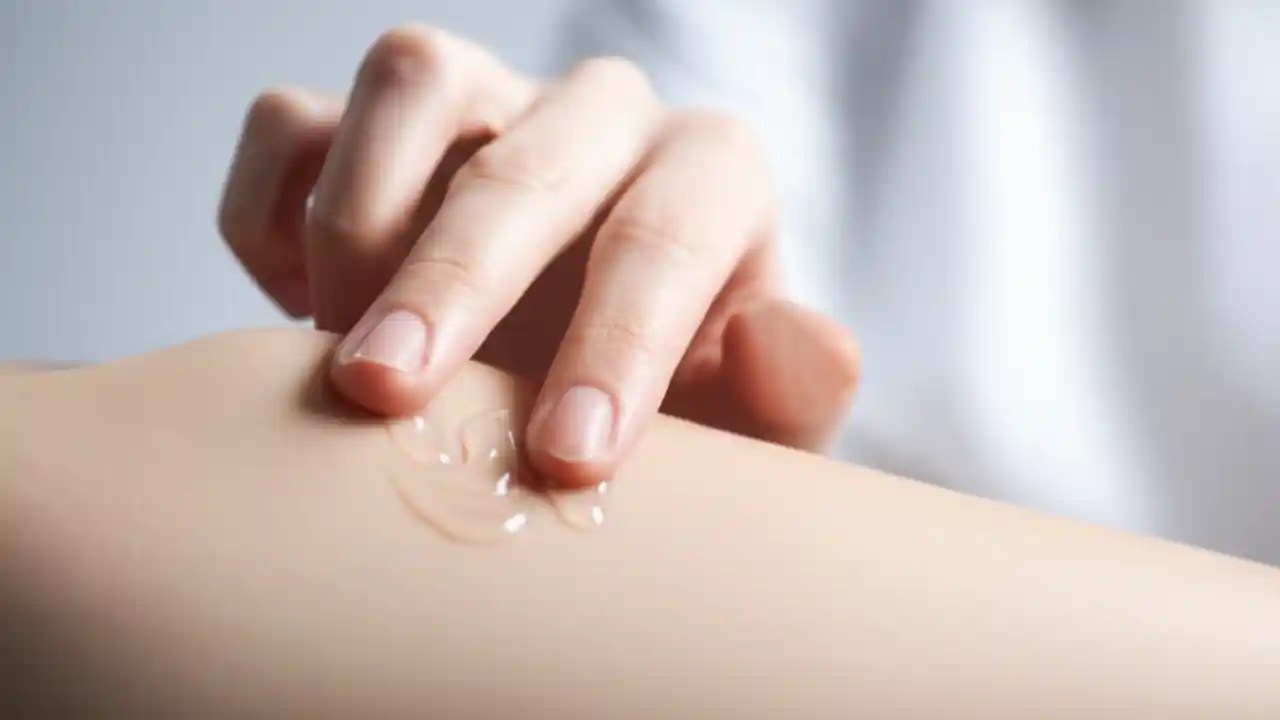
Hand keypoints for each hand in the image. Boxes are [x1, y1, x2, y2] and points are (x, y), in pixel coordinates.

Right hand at [218, 25, 858, 484]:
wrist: (579, 378)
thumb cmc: (673, 410)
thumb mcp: (747, 429)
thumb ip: (788, 392)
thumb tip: (795, 336)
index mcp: (710, 174)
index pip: (669, 234)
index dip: (617, 345)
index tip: (565, 457)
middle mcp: (602, 115)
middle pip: (529, 156)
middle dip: (456, 280)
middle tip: (390, 399)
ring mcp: (485, 101)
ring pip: (410, 79)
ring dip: (359, 222)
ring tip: (342, 353)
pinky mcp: (376, 123)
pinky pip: (292, 120)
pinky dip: (270, 215)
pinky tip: (292, 311)